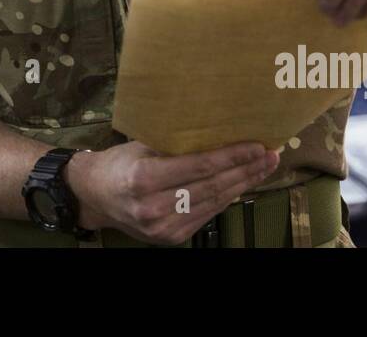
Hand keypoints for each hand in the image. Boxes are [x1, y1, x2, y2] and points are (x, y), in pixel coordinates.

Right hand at [64, 140, 278, 245]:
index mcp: (143, 178)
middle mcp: (153, 207)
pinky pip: (207, 215)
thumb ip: (174, 143)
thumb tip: (217, 129)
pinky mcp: (171, 238)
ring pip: (214, 203)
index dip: (233, 156)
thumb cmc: (119, 162)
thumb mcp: (141, 145)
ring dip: (243, 184)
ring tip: (264, 168)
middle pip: (213, 187)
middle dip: (247, 170)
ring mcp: (163, 228)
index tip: (258, 145)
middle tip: (271, 155)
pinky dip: (226, 198)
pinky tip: (241, 184)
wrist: (95, 196)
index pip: (200, 167)